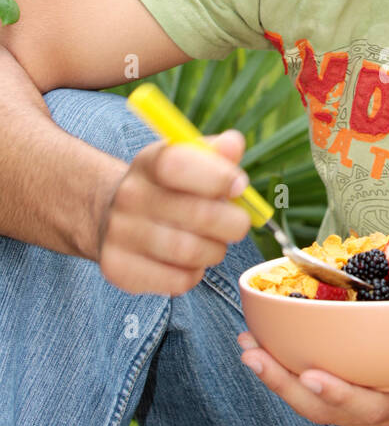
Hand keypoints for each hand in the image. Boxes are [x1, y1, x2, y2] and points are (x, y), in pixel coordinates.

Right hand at [98, 129, 252, 296]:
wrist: (112, 215)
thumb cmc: (168, 187)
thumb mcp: (188, 160)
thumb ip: (216, 153)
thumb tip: (233, 145)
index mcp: (150, 162)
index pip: (179, 164)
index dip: (219, 177)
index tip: (238, 186)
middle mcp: (129, 195)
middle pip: (200, 216)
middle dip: (233, 224)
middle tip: (237, 224)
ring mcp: (119, 234)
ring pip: (192, 253)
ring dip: (215, 251)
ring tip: (212, 243)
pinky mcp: (118, 269)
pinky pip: (177, 281)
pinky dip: (194, 274)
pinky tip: (188, 262)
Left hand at [237, 318, 388, 425]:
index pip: (366, 406)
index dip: (338, 394)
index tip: (313, 375)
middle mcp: (377, 416)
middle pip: (319, 409)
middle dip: (282, 383)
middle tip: (250, 352)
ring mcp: (364, 416)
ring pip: (309, 406)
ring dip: (275, 378)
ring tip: (246, 347)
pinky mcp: (358, 410)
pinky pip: (315, 398)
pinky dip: (288, 377)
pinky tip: (267, 347)